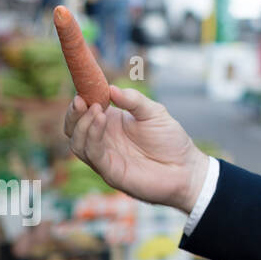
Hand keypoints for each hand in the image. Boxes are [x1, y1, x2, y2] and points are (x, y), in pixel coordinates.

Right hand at [63, 85, 207, 214]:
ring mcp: (105, 157)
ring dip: (83, 125)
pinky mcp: (110, 171)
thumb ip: (134, 100)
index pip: (84, 113)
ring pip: (78, 143)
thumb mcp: (154, 112)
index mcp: (110, 125)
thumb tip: (111, 88)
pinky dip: (92, 136)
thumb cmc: (170, 140)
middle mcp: (103, 141)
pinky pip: (93, 154)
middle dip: (74, 114)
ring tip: (96, 109)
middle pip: (74, 129)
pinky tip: (100, 120)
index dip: (80, 101)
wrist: (186, 168)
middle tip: (80, 99)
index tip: (82, 88)